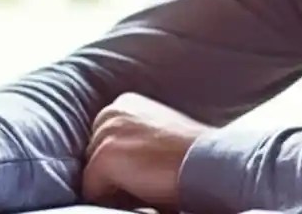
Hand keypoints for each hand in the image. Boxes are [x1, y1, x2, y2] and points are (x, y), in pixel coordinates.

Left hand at [82, 93, 213, 210]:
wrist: (209, 162)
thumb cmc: (192, 154)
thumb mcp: (159, 131)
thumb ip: (136, 136)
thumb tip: (122, 163)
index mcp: (126, 102)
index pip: (103, 139)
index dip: (120, 161)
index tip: (143, 170)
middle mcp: (112, 111)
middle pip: (93, 154)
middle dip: (112, 171)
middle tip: (144, 180)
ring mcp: (106, 133)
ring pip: (92, 173)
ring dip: (113, 185)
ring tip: (145, 186)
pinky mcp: (104, 157)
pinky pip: (92, 190)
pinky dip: (112, 200)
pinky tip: (141, 194)